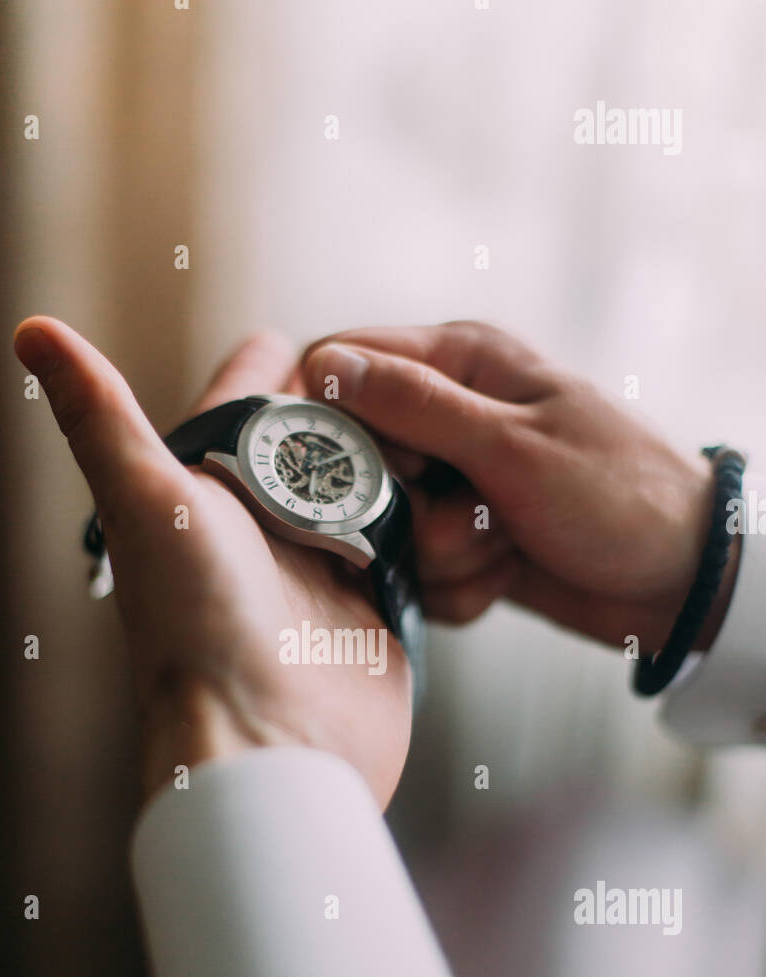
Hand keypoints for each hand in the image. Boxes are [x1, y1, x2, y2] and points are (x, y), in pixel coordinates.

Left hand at [13, 317, 411, 808]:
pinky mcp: (377, 609)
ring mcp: (323, 572)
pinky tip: (453, 493)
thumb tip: (31, 331)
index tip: (287, 340)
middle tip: (394, 372)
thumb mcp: (149, 503)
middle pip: (314, 449)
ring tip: (433, 421)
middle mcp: (264, 534)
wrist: (267, 745)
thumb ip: (102, 415)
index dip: (261, 373)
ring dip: (397, 458)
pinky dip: (430, 520)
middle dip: (349, 407)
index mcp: (207, 501)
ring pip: (367, 493)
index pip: (239, 413)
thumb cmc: (196, 629)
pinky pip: (410, 549)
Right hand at [302, 322, 739, 653]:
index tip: (364, 469)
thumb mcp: (514, 446)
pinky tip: (511, 572)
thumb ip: (417, 406)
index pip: (337, 363)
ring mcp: (452, 483)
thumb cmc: (618, 496)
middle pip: (354, 462)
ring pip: (385, 529)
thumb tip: (325, 365)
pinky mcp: (459, 541)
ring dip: (446, 554)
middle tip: (469, 512)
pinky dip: (462, 586)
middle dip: (403, 508)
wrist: (680, 581)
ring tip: (508, 542)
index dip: (329, 421)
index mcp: (460, 361)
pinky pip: (419, 573)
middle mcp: (447, 416)